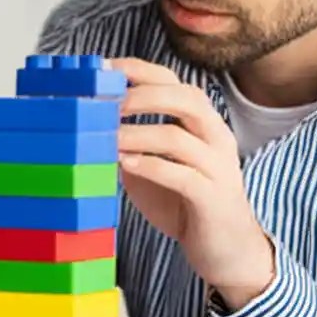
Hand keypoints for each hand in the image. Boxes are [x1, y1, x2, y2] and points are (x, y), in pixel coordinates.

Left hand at [110, 57, 274, 308]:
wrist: (227, 249)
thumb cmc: (186, 202)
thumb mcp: (155, 166)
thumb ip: (132, 145)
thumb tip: (88, 127)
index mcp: (202, 122)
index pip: (174, 82)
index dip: (140, 71)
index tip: (104, 68)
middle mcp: (215, 137)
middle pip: (185, 98)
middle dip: (142, 95)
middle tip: (107, 104)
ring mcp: (218, 166)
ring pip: (178, 137)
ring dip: (138, 134)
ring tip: (108, 137)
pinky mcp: (213, 197)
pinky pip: (182, 176)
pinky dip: (151, 167)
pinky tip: (126, 165)